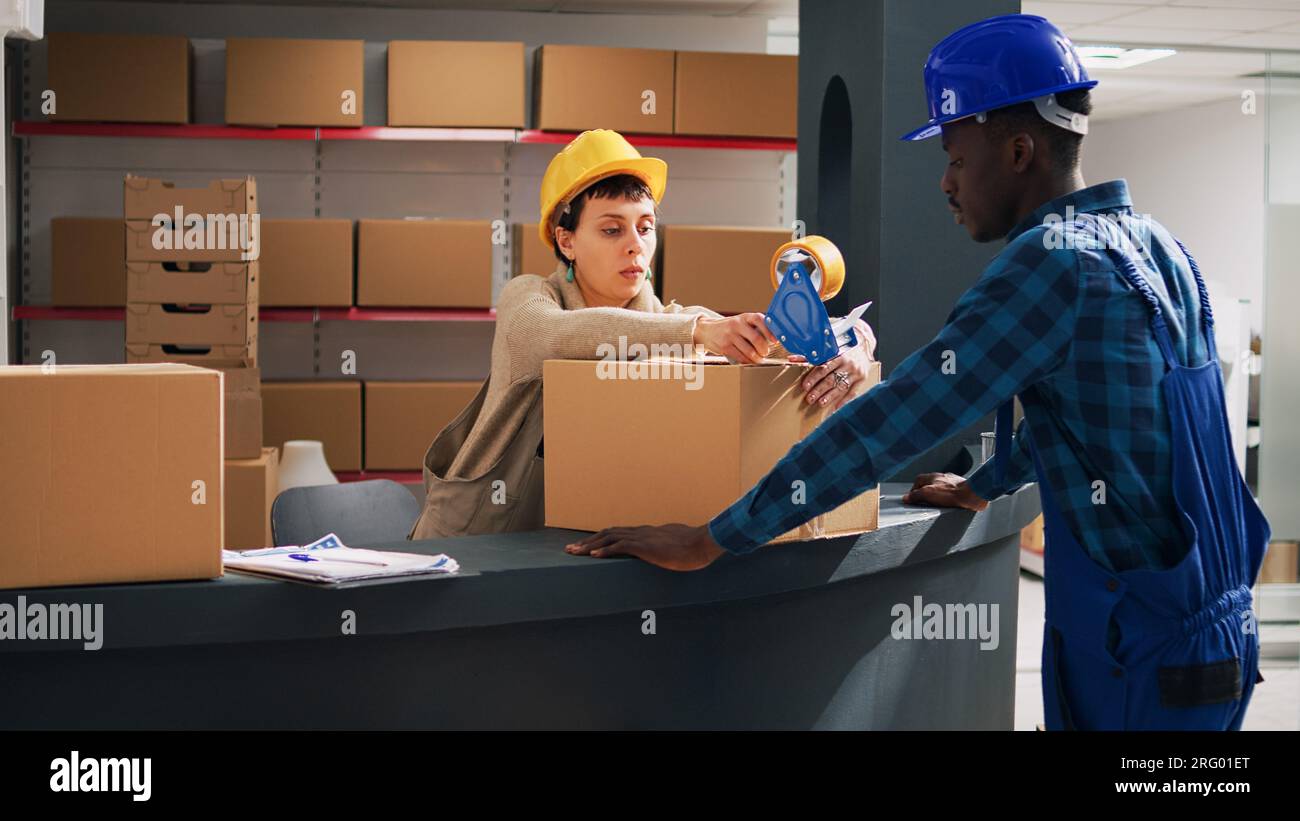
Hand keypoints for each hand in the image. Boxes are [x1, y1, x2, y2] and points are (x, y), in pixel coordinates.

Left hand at [565, 523, 725, 570]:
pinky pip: (619, 546)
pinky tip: (592, 556)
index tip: (586, 546)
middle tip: (570, 549)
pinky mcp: (644, 546)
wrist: (702, 543)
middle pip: (606, 533)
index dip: (600, 539)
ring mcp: (641, 538)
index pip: (617, 533)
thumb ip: (667, 550)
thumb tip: (666, 555)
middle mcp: (640, 532)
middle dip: (587, 541)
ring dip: (589, 545)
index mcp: (645, 533)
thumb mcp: (676, 548)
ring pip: (608, 538)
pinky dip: (604, 550)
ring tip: (574, 552)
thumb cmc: (693, 547)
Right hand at [693, 313, 778, 363]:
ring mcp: (729, 336)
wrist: (707, 330)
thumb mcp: (741, 322)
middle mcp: (736, 324)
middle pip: (756, 339)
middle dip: (764, 349)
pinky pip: (740, 357)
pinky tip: (750, 361)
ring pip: (749, 351)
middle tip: (765, 353)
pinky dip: (747, 361)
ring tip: (759, 359)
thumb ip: (754, 327)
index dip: (769, 331)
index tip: (775, 341)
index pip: (759, 320)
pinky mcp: (724, 347)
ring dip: (757, 358)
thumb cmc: (729, 327)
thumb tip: (772, 339)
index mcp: (744, 317)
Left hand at [789, 320, 877, 411]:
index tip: (805, 386)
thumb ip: (810, 356)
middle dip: (819, 390)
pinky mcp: (862, 379)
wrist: (863, 346)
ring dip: (830, 396)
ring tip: (820, 403)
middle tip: (810, 399)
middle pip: (831, 379)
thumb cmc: (841, 348)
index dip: (814, 377)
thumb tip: (791, 359)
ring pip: (841, 386)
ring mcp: (856, 372)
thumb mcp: (828, 349)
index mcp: (838, 354)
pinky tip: (836, 407)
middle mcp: (848, 363)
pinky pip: (853, 392)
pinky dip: (844, 401)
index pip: (824, 367)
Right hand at [902, 473, 988, 511]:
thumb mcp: (928, 494)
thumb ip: (916, 495)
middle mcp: (942, 477)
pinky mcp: (961, 488)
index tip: (913, 498)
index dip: (914, 489)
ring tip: (936, 504)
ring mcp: (952, 482)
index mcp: (933, 477)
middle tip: (924, 502)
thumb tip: (906, 498)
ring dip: (938, 495)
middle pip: (930, 483)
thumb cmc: (952, 494)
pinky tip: (949, 504)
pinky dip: (948, 498)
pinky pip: (951, 492)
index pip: (918, 480)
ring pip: (941, 487)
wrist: (972, 494)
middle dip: (926, 492)